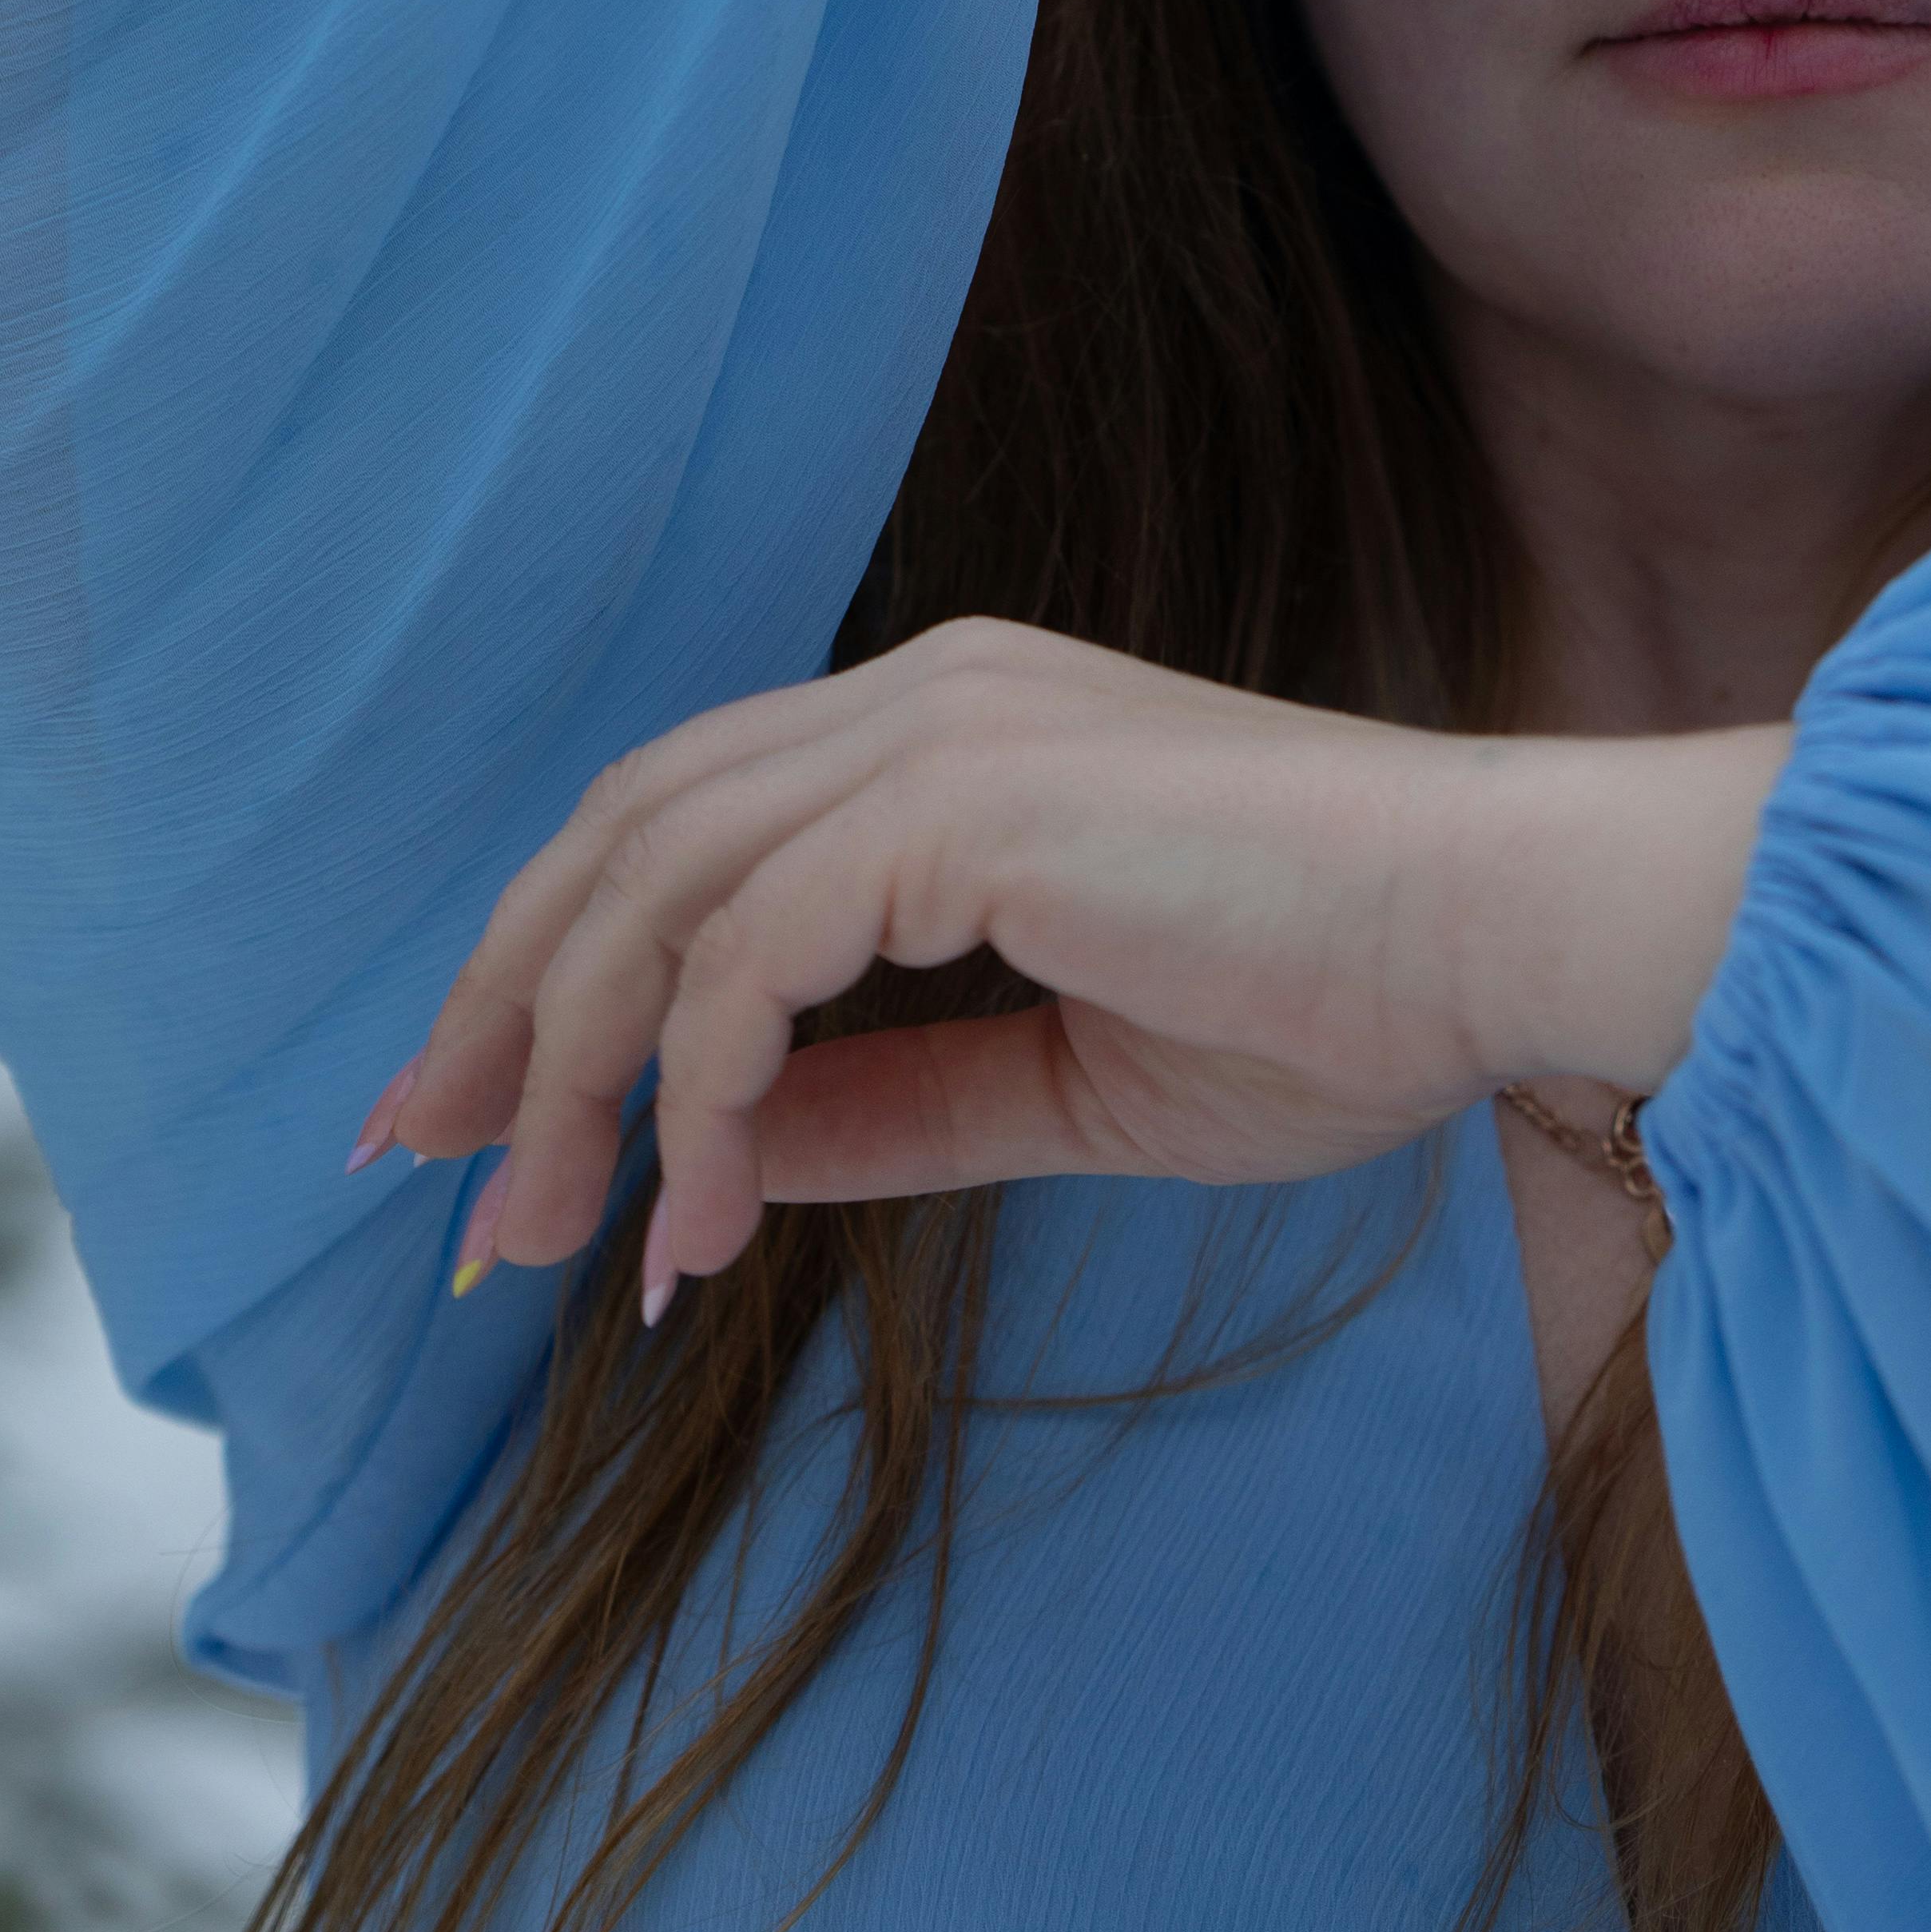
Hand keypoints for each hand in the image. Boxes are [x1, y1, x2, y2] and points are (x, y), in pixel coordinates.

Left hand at [366, 622, 1790, 1311]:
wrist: (1502, 933)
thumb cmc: (1345, 1001)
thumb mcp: (1068, 1083)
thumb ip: (892, 1102)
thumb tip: (730, 1156)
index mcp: (952, 726)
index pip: (686, 818)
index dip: (563, 961)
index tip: (483, 1119)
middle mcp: (923, 691)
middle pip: (625, 829)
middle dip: (507, 1006)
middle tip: (428, 1172)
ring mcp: (941, 727)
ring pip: (656, 886)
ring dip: (575, 1073)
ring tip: (547, 1239)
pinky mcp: (965, 801)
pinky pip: (749, 958)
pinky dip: (697, 1092)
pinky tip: (703, 1220)